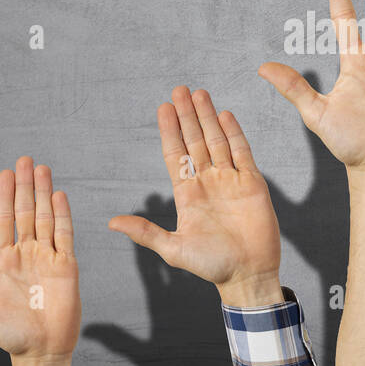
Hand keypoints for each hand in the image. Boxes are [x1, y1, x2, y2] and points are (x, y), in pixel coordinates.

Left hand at [0, 157, 80, 365]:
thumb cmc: (9, 335)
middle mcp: (26, 254)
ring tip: (42, 169)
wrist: (41, 352)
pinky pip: (64, 235)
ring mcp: (47, 258)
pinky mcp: (66, 266)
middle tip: (24, 160)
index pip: (3, 220)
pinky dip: (62, 215)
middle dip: (24, 186)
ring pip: (45, 218)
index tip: (4, 173)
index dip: (3, 196)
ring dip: (43, 193)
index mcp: (3, 260)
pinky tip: (58, 196)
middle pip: (25, 212)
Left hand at [110, 87, 283, 307]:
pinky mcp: (252, 183)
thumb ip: (145, 232)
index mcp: (188, 194)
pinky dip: (234, 133)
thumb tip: (111, 223)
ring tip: (199, 94)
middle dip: (187, 116)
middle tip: (179, 90)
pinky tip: (224, 115)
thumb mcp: (173, 249)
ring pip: (217, 141)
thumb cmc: (212, 266)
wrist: (248, 275)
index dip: (169, 131)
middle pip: (195, 141)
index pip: (176, 155)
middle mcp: (208, 182)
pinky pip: (242, 152)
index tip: (163, 108)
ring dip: (207, 118)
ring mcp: (231, 180)